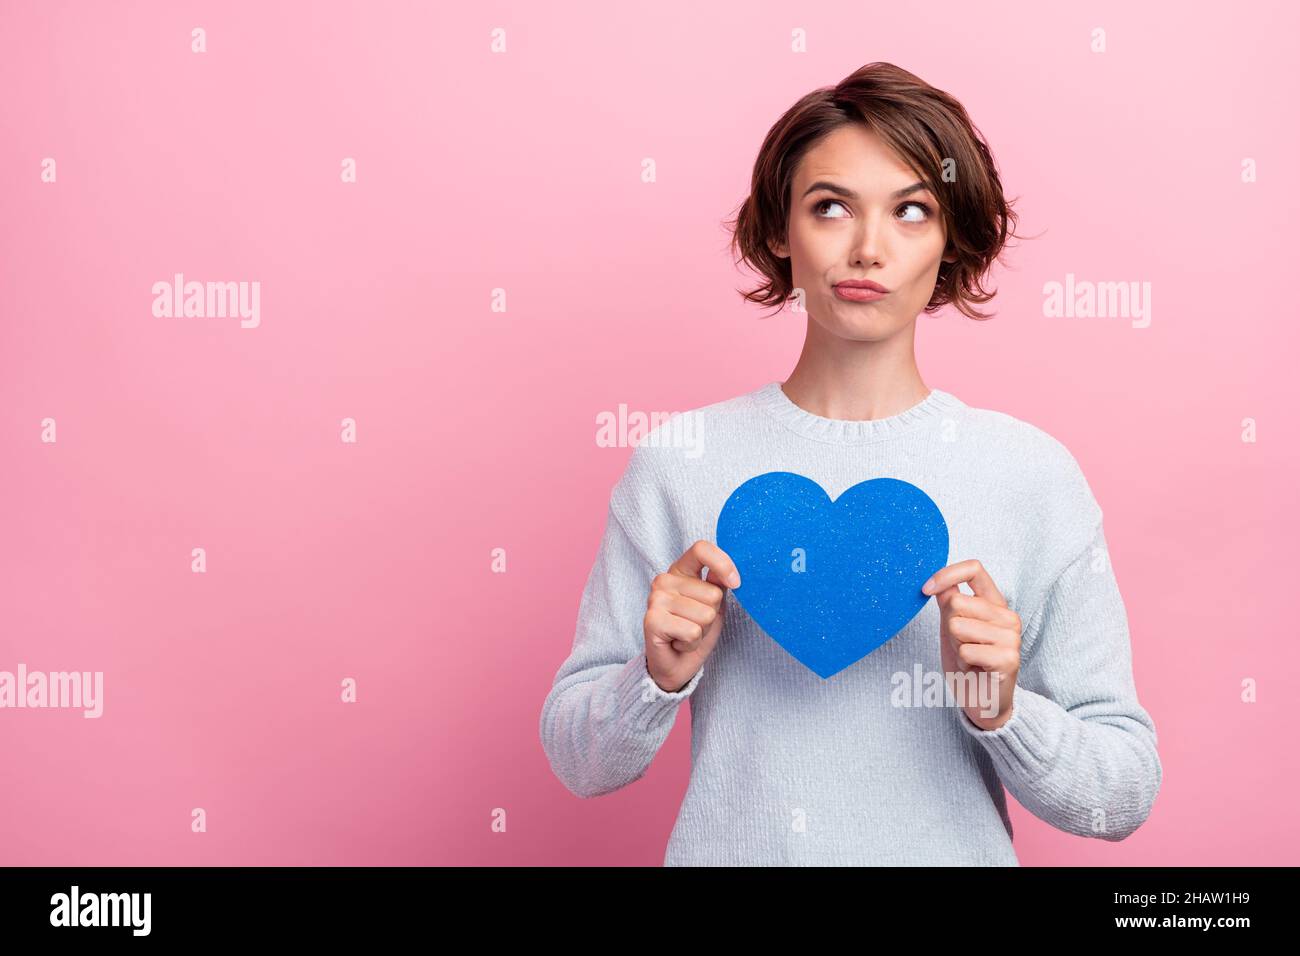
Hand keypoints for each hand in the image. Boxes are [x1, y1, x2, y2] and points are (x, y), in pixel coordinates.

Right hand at [643, 540, 739, 692]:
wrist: (674, 665)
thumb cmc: (694, 631)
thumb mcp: (713, 604)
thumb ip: (718, 583)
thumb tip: (729, 572)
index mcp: (680, 570)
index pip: (701, 549)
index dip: (723, 564)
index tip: (736, 583)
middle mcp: (664, 580)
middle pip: (712, 593)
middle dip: (711, 616)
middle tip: (695, 625)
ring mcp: (655, 599)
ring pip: (705, 615)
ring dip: (702, 632)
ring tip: (686, 634)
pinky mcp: (652, 621)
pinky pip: (692, 631)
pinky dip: (692, 643)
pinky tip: (679, 643)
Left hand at [922, 559, 1020, 730]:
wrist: (983, 703)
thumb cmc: (968, 663)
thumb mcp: (953, 627)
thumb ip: (949, 602)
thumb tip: (938, 580)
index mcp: (995, 603)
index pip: (974, 569)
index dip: (946, 574)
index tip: (925, 589)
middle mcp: (1008, 616)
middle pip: (957, 603)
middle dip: (949, 627)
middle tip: (962, 645)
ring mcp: (1011, 637)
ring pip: (958, 626)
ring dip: (956, 646)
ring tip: (970, 658)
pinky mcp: (1009, 658)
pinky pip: (965, 649)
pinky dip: (962, 662)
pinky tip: (974, 670)